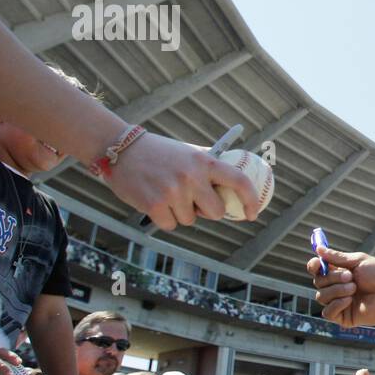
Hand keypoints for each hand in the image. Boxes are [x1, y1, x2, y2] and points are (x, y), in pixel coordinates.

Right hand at [104, 132, 261, 231]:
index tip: (253, 214)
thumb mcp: (189, 153)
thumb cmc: (159, 153)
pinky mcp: (154, 205)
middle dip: (206, 211)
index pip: (239, 181)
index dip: (251, 200)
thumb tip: (237, 183)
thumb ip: (210, 167)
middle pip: (216, 212)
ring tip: (165, 192)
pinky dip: (164, 219)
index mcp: (204, 162)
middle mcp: (191, 176)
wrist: (121, 148)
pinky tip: (153, 200)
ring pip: (190, 220)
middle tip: (193, 200)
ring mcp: (173, 191)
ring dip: (180, 213)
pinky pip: (170, 225)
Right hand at [308, 248, 374, 328]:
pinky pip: (327, 313)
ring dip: (337, 290)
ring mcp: (340, 303)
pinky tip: (349, 300)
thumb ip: (337, 257)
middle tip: (350, 276)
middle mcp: (337, 288)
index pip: (317, 270)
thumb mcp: (358, 261)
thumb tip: (318, 249)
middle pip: (318, 282)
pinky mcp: (344, 317)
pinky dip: (336, 304)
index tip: (317, 263)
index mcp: (339, 273)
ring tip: (354, 287)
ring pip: (321, 297)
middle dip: (332, 278)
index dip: (314, 266)